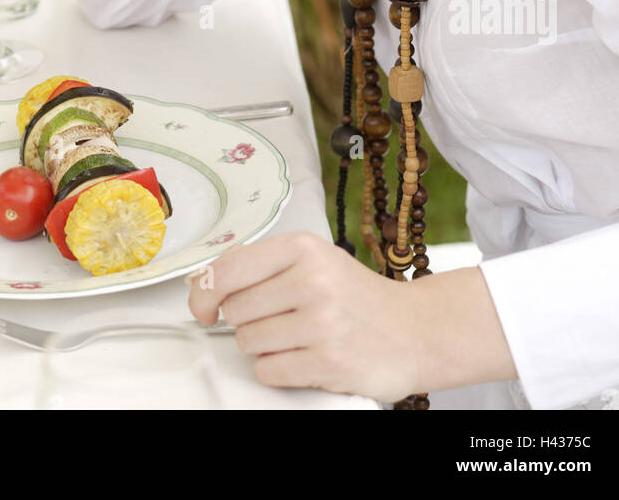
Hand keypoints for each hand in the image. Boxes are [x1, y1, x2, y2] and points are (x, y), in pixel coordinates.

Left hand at [187, 231, 419, 401]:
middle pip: (234, 311)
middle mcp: (313, 280)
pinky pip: (269, 372)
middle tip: (280, 318)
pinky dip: (279, 370)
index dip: (204, 293)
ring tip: (297, 337)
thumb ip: (262, 266)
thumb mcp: (314, 260)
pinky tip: (305, 358)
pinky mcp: (328, 363)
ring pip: (248, 343)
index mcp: (303, 247)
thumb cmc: (355, 296)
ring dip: (264, 347)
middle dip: (248, 321)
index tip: (204, 307)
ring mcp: (322, 323)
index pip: (228, 269)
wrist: (415, 331)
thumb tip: (203, 286)